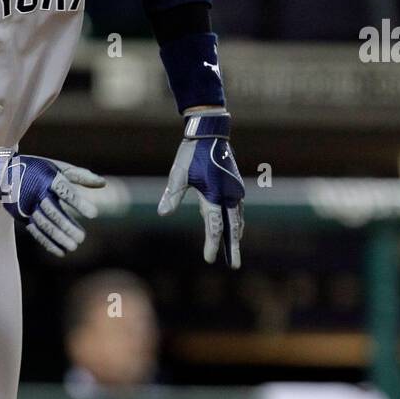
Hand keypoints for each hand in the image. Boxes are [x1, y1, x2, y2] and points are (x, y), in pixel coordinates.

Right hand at [0, 150, 105, 256]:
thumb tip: (103, 184)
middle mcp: (35, 192)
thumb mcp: (58, 167)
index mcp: (47, 177)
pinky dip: (47, 242)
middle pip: (52, 211)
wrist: (4, 173)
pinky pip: (35, 231)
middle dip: (66, 225)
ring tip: (74, 246)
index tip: (94, 215)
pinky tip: (61, 251)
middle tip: (82, 238)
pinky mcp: (21, 216)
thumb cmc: (39, 169)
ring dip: (58, 237)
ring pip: (43, 224)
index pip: (64, 190)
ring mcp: (27, 205)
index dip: (78, 202)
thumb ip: (80, 176)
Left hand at [158, 111, 243, 267]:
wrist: (209, 133)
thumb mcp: (178, 174)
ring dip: (235, 234)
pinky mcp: (234, 185)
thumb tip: (163, 214)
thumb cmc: (191, 153)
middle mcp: (229, 195)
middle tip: (234, 265)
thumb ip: (172, 195)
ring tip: (234, 248)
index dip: (211, 244)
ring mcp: (234, 190)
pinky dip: (236, 220)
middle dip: (232, 247)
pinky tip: (234, 226)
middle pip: (232, 227)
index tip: (208, 259)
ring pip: (237, 218)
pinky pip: (237, 208)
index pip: (215, 226)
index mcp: (215, 195)